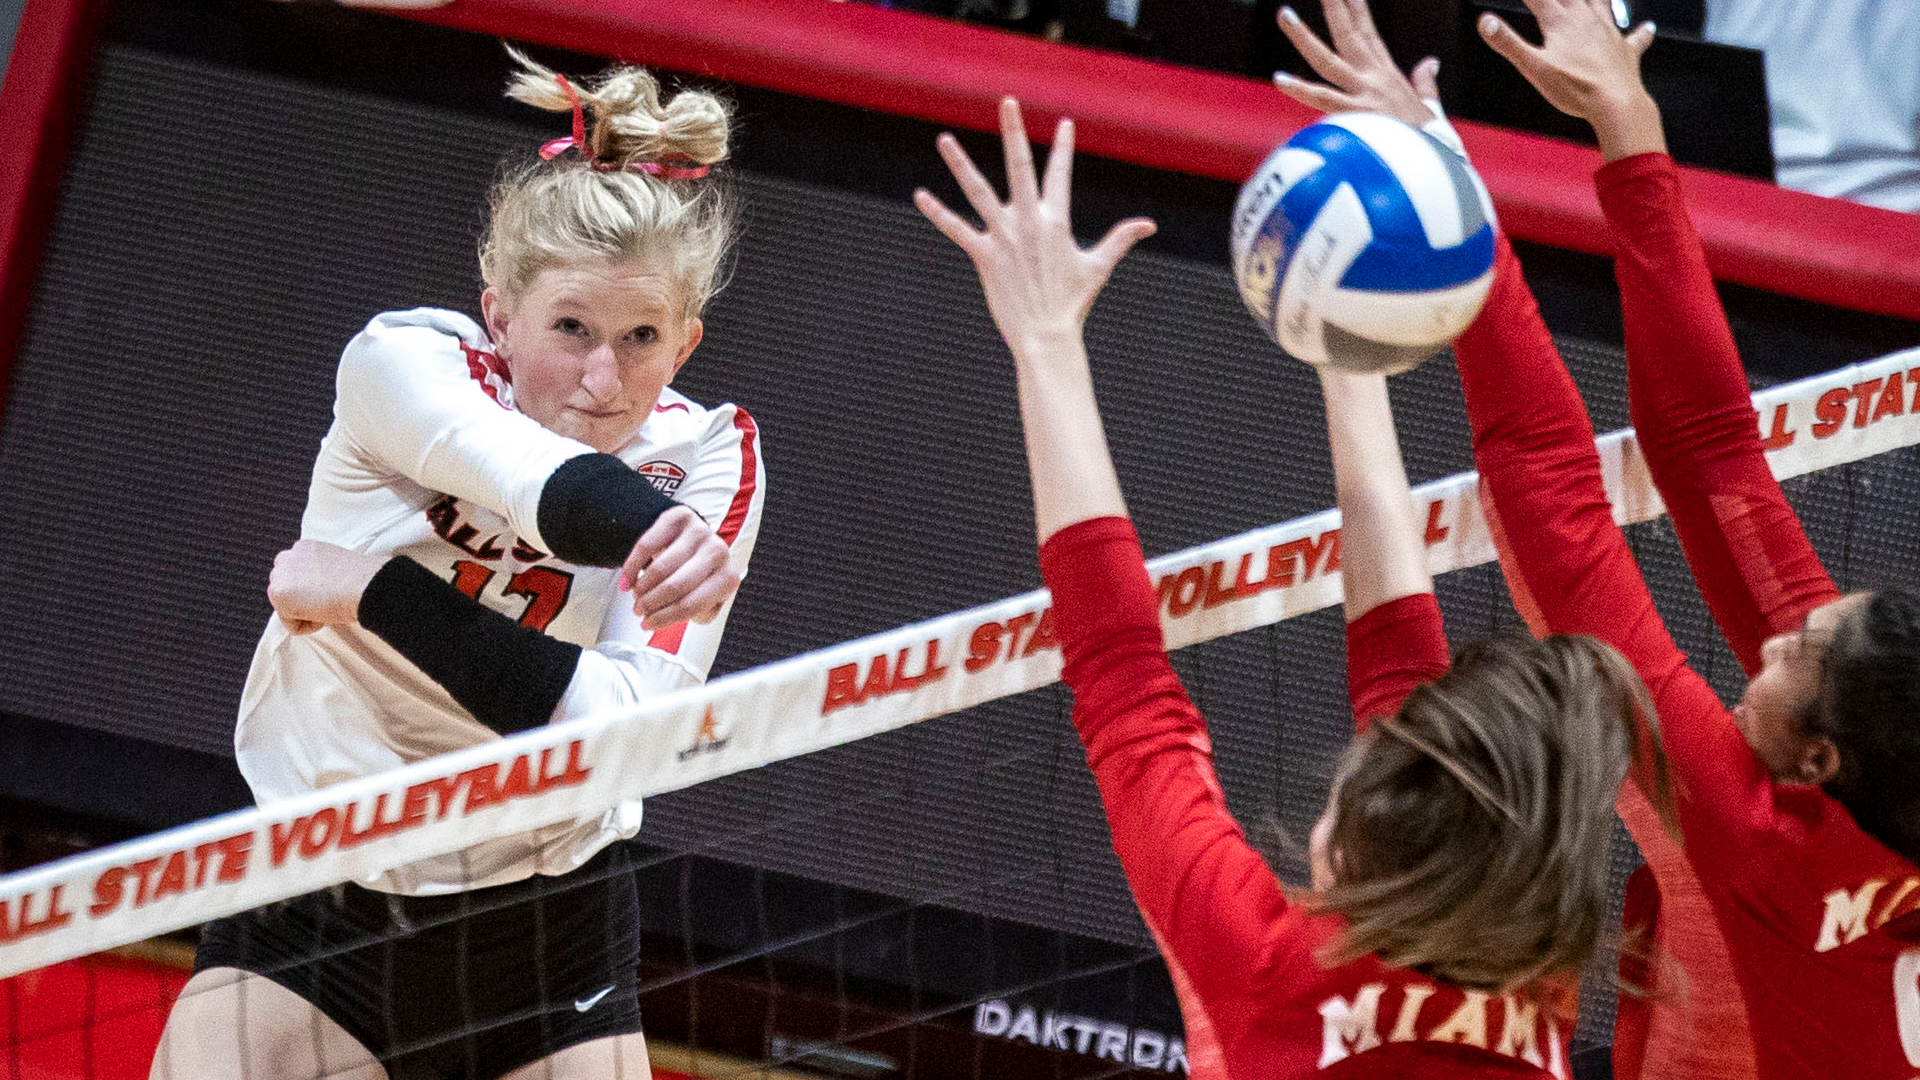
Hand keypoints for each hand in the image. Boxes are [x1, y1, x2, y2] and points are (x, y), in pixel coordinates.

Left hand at [268, 539, 388, 633]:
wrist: (364, 585)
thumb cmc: (360, 580)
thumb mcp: (334, 566)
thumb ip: (317, 572)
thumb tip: (314, 591)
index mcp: (303, 547)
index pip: (292, 574)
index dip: (310, 590)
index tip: (326, 593)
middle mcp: (288, 557)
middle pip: (282, 589)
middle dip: (301, 600)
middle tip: (326, 601)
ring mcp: (280, 576)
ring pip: (284, 607)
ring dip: (304, 613)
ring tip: (326, 606)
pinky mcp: (279, 594)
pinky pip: (290, 624)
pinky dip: (307, 625)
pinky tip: (324, 614)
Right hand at [617, 505, 739, 629]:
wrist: (695, 539)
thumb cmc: (699, 574)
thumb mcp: (703, 597)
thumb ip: (689, 612)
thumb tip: (659, 620)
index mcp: (727, 578)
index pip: (691, 605)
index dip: (664, 618)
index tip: (647, 624)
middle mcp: (718, 552)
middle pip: (674, 586)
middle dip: (650, 603)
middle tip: (638, 610)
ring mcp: (700, 532)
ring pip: (660, 567)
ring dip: (641, 587)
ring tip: (636, 596)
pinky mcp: (681, 516)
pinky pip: (647, 544)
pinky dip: (633, 565)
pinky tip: (628, 579)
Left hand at [913, 98, 1154, 360]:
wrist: (1047, 335)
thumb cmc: (1073, 303)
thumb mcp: (1098, 266)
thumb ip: (1120, 239)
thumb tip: (1149, 225)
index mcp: (1056, 221)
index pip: (1059, 174)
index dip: (1063, 148)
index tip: (1064, 122)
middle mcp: (1028, 221)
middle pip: (1019, 166)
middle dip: (1013, 132)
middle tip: (1006, 100)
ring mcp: (1003, 237)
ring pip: (978, 191)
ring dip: (960, 163)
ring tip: (943, 138)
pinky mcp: (983, 256)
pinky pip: (956, 229)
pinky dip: (938, 212)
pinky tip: (920, 195)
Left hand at [1271, 0, 1439, 129]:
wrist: (1434, 164)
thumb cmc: (1430, 141)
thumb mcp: (1431, 105)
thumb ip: (1426, 82)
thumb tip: (1430, 63)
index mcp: (1387, 75)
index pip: (1368, 33)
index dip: (1357, 10)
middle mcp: (1372, 78)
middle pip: (1348, 34)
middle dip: (1334, 7)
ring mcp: (1361, 94)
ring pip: (1326, 59)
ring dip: (1304, 37)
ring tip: (1285, 14)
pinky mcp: (1355, 114)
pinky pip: (1321, 100)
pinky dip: (1299, 90)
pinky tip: (1279, 78)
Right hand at [1477, 0, 1663, 160]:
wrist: (1615, 102)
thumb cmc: (1575, 87)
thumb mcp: (1533, 66)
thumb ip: (1508, 42)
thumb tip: (1484, 21)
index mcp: (1561, 22)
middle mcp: (1587, 20)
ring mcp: (1609, 33)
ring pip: (1603, 3)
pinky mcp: (1626, 51)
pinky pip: (1636, 37)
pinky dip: (1641, 32)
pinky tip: (1647, 28)